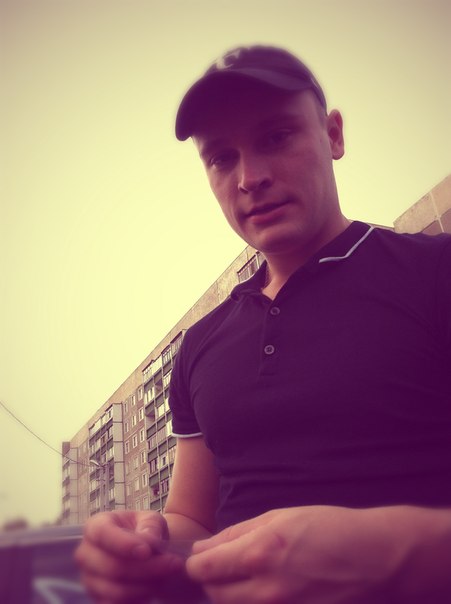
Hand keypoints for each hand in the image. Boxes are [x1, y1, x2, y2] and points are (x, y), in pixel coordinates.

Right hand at [74, 510, 187, 602]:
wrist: (142, 549)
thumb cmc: (144, 530)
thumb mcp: (151, 520)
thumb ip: (150, 525)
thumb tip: (148, 541)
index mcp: (95, 526)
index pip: (104, 534)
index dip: (125, 544)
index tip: (148, 551)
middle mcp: (85, 553)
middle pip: (113, 567)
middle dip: (148, 568)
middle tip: (174, 563)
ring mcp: (88, 579)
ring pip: (116, 590)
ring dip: (147, 585)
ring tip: (167, 575)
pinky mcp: (97, 598)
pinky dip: (139, 598)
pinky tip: (154, 586)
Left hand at [186, 506, 403, 603]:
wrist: (375, 559)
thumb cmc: (329, 528)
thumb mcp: (280, 517)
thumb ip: (237, 534)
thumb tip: (204, 549)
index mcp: (259, 554)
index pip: (204, 570)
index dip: (196, 563)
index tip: (202, 557)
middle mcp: (265, 590)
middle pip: (214, 595)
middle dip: (212, 580)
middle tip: (225, 565)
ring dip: (231, 594)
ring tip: (247, 576)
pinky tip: (268, 589)